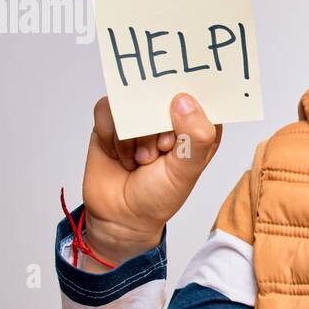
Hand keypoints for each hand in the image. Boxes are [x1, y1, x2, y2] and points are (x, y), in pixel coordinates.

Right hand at [78, 93, 221, 267]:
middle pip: (163, 92)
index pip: (201, 93)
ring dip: (135, 137)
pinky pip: (107, 110)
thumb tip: (184, 101)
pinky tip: (120, 156)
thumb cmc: (159, 195)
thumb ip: (195, 137)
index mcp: (198, 125)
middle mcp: (169, 115)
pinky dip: (111, 136)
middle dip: (159, 126)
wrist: (120, 216)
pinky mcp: (113, 119)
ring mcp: (140, 115)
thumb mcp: (186, 170)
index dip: (192, 101)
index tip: (186, 119)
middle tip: (162, 150)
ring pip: (133, 102)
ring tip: (141, 161)